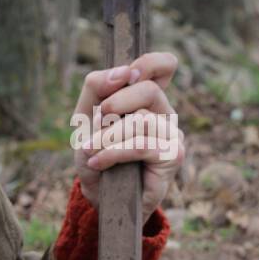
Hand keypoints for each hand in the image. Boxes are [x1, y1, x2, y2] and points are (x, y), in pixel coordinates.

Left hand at [72, 52, 183, 218]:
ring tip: (92, 150)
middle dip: (116, 103)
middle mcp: (165, 112)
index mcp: (146, 98)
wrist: (100, 196)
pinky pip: (141, 145)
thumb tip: (122, 72)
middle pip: (149, 89)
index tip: (128, 74)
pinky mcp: (173, 156)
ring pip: (142, 120)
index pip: (165, 65)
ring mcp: (173, 134)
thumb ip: (97, 87)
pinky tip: (98, 162)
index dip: (151, 63)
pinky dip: (114, 152)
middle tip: (98, 122)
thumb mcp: (85, 117)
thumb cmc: (96, 154)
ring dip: (109, 136)